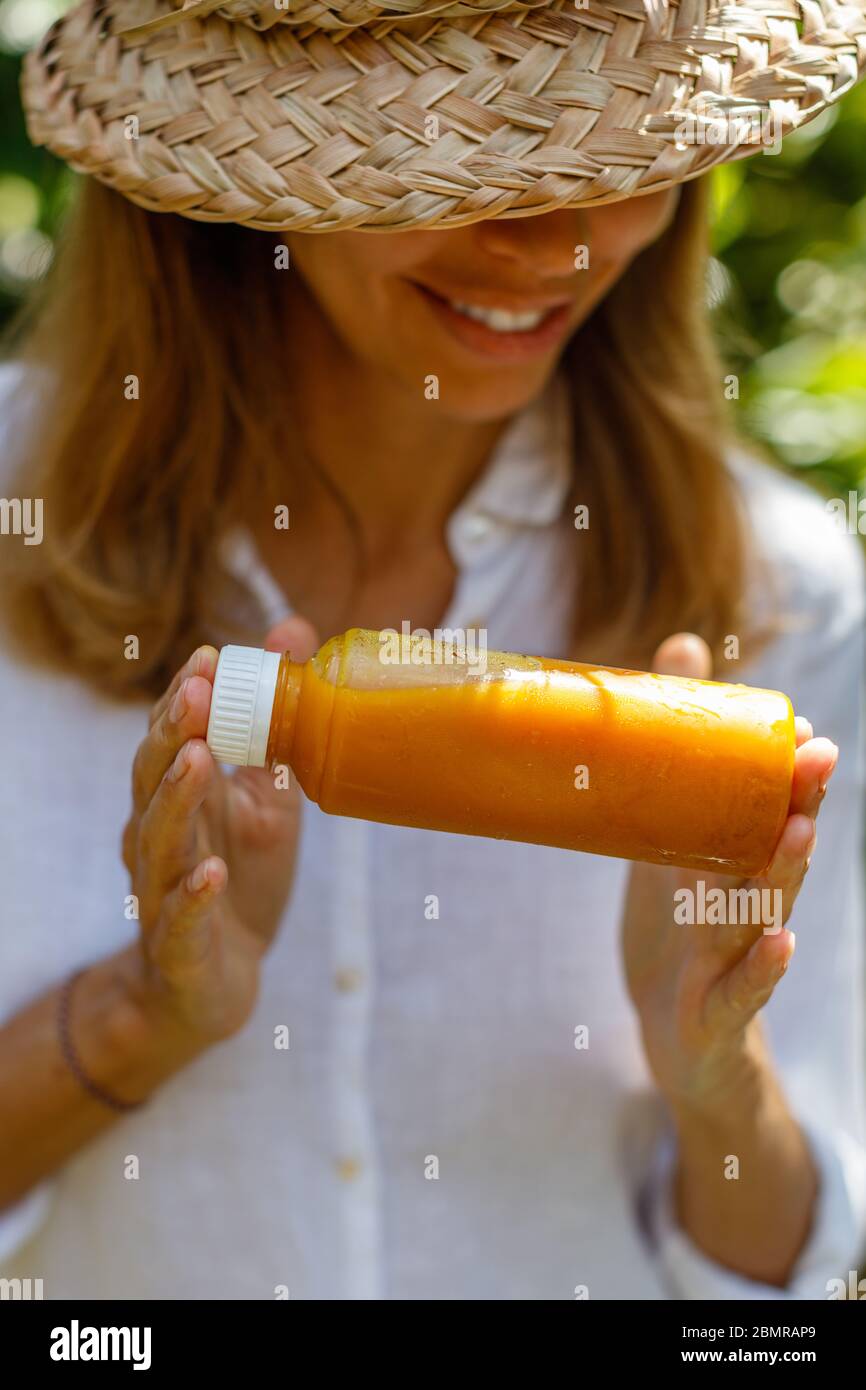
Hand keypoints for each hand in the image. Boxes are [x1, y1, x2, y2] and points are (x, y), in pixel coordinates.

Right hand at [120, 616, 318, 1046]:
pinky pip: (178, 920)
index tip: (209, 658)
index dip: (185, 700)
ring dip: (176, 798)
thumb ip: (275, 729)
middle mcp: (159, 838)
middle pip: (152, 778)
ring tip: (200, 759)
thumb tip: (294, 634)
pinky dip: (192, 897)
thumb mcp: (267, 798)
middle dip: (173, 733)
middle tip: (197, 692)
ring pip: (157, 841)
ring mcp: (162, 893)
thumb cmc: (239, 877)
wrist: (211, 982)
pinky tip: (209, 874)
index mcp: (179, 798)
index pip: (170, 739)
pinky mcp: (178, 948)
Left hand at [622, 632, 837, 1112]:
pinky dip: (762, 971)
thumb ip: (673, 771)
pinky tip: (781, 944)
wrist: (676, 1044)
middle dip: (800, 806)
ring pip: (760, 915)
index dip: (786, 777)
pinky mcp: (714, 1013)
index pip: (769, 816)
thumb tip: (681, 651)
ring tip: (799, 831)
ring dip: (783, 874)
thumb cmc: (678, 935)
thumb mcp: (664, 849)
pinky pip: (740, 992)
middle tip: (818, 755)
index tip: (800, 729)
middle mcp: (742, 909)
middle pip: (776, 855)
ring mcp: (732, 963)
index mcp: (730, 868)